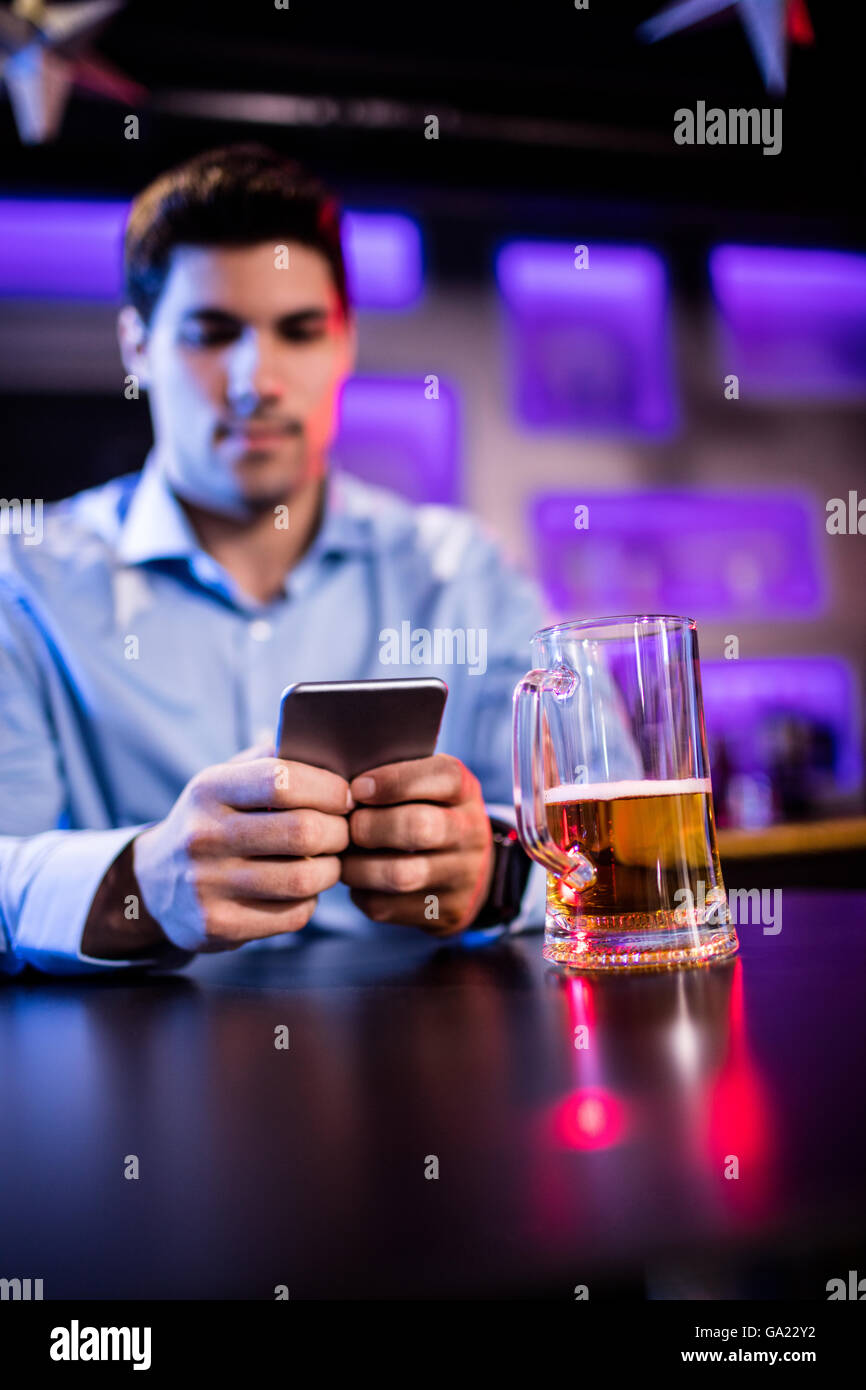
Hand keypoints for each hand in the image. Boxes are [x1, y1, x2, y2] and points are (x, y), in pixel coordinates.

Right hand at [132, 743, 352, 952]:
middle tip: (344, 833)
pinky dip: (309, 901)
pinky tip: (301, 890)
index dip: (327, 788)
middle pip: (302, 831)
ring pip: (303, 879)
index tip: (344, 797)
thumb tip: (329, 747)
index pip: (281, 779)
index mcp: (209, 789)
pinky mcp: (217, 925)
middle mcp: (204, 835)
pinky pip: (292, 915)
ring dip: (331, 870)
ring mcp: (207, 884)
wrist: (153, 882)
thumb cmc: (211, 821)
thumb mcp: (225, 781)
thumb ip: (271, 759)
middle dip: (339, 832)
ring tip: (329, 861)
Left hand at [340, 754, 494, 935]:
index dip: (393, 782)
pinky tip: (359, 881)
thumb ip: (394, 777)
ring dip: (359, 866)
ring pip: (402, 875)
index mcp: (464, 790)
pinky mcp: (446, 911)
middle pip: (420, 827)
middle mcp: (470, 831)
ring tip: (344, 858)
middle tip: (349, 827)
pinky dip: (363, 893)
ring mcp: (463, 875)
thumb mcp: (428, 785)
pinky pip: (390, 906)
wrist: (472, 869)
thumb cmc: (430, 812)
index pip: (441, 776)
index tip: (357, 789)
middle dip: (371, 826)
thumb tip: (341, 784)